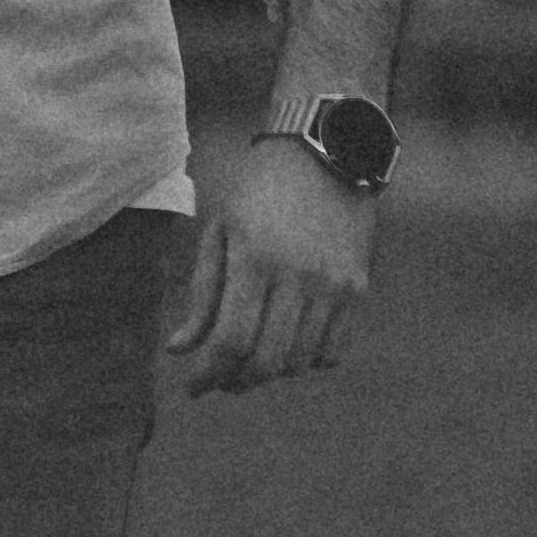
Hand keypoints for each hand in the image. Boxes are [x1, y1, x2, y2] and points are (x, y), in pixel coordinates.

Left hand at [168, 130, 376, 392]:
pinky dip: (307, 360)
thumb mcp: (220, 230)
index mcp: (255, 259)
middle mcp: (299, 277)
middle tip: (219, 380)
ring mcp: (334, 285)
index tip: (192, 386)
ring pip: (300, 362)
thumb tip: (178, 350)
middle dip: (236, 381)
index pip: (231, 341)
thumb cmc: (259, 188)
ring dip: (270, 371)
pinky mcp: (357, 287)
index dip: (208, 374)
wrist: (326, 150)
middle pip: (268, 362)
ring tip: (250, 359)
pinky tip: (288, 344)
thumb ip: (202, 293)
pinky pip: (333, 350)